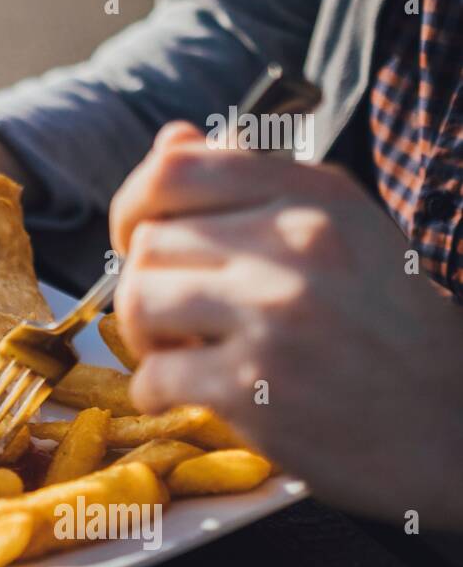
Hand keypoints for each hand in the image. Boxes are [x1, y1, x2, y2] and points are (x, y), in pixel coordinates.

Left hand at [110, 122, 462, 523]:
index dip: (135, 206)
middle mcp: (296, 245)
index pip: (175, 169)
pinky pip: (152, 376)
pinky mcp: (252, 387)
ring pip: (137, 301)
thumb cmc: (389, 328)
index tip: (138, 239)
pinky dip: (156, 392)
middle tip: (175, 317)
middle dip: (144, 283)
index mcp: (316, 196)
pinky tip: (191, 397)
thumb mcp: (344, 231)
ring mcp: (273, 317)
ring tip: (179, 354)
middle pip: (148, 243)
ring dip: (144, 336)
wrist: (454, 426)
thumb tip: (169, 140)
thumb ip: (253, 184)